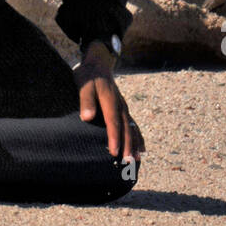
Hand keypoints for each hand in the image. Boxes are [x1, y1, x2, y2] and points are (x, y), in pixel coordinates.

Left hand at [73, 41, 144, 164]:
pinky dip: (138, 137)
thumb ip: (86, 100)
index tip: (114, 151)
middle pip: (125, 128)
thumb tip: (87, 117)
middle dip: (127, 145)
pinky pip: (133, 125)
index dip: (114, 137)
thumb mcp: (84, 84)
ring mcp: (124, 107)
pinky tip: (142, 149)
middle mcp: (120, 105)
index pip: (113, 122)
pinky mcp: (124, 109)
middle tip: (128, 162)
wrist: (98, 64)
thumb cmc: (89, 76)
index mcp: (110, 100)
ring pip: (132, 128)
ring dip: (135, 144)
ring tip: (136, 159)